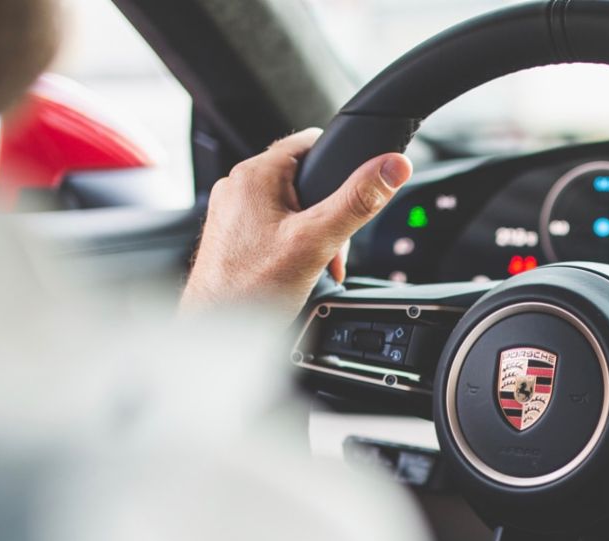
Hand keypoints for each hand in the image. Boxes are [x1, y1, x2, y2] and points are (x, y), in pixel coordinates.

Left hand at [181, 128, 412, 315]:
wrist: (216, 330)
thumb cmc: (249, 289)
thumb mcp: (317, 241)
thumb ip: (357, 202)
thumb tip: (391, 168)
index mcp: (255, 174)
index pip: (310, 142)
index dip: (340, 162)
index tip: (357, 187)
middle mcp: (238, 187)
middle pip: (303, 181)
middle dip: (329, 214)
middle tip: (332, 246)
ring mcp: (232, 213)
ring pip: (290, 207)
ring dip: (313, 233)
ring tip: (314, 264)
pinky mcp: (232, 236)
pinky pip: (273, 228)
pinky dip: (293, 245)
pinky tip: (297, 270)